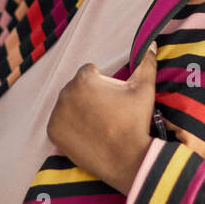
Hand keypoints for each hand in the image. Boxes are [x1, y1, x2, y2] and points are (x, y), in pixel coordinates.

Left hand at [46, 45, 159, 194]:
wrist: (128, 159)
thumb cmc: (136, 121)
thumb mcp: (144, 89)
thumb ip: (146, 63)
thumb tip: (151, 44)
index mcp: (84, 79)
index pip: (90, 72)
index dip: (104, 84)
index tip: (114, 99)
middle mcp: (65, 94)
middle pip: (77, 88)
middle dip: (89, 96)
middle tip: (107, 113)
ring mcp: (57, 114)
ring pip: (68, 104)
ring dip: (78, 109)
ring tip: (98, 124)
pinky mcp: (53, 132)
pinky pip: (59, 122)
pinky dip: (69, 126)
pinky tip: (87, 133)